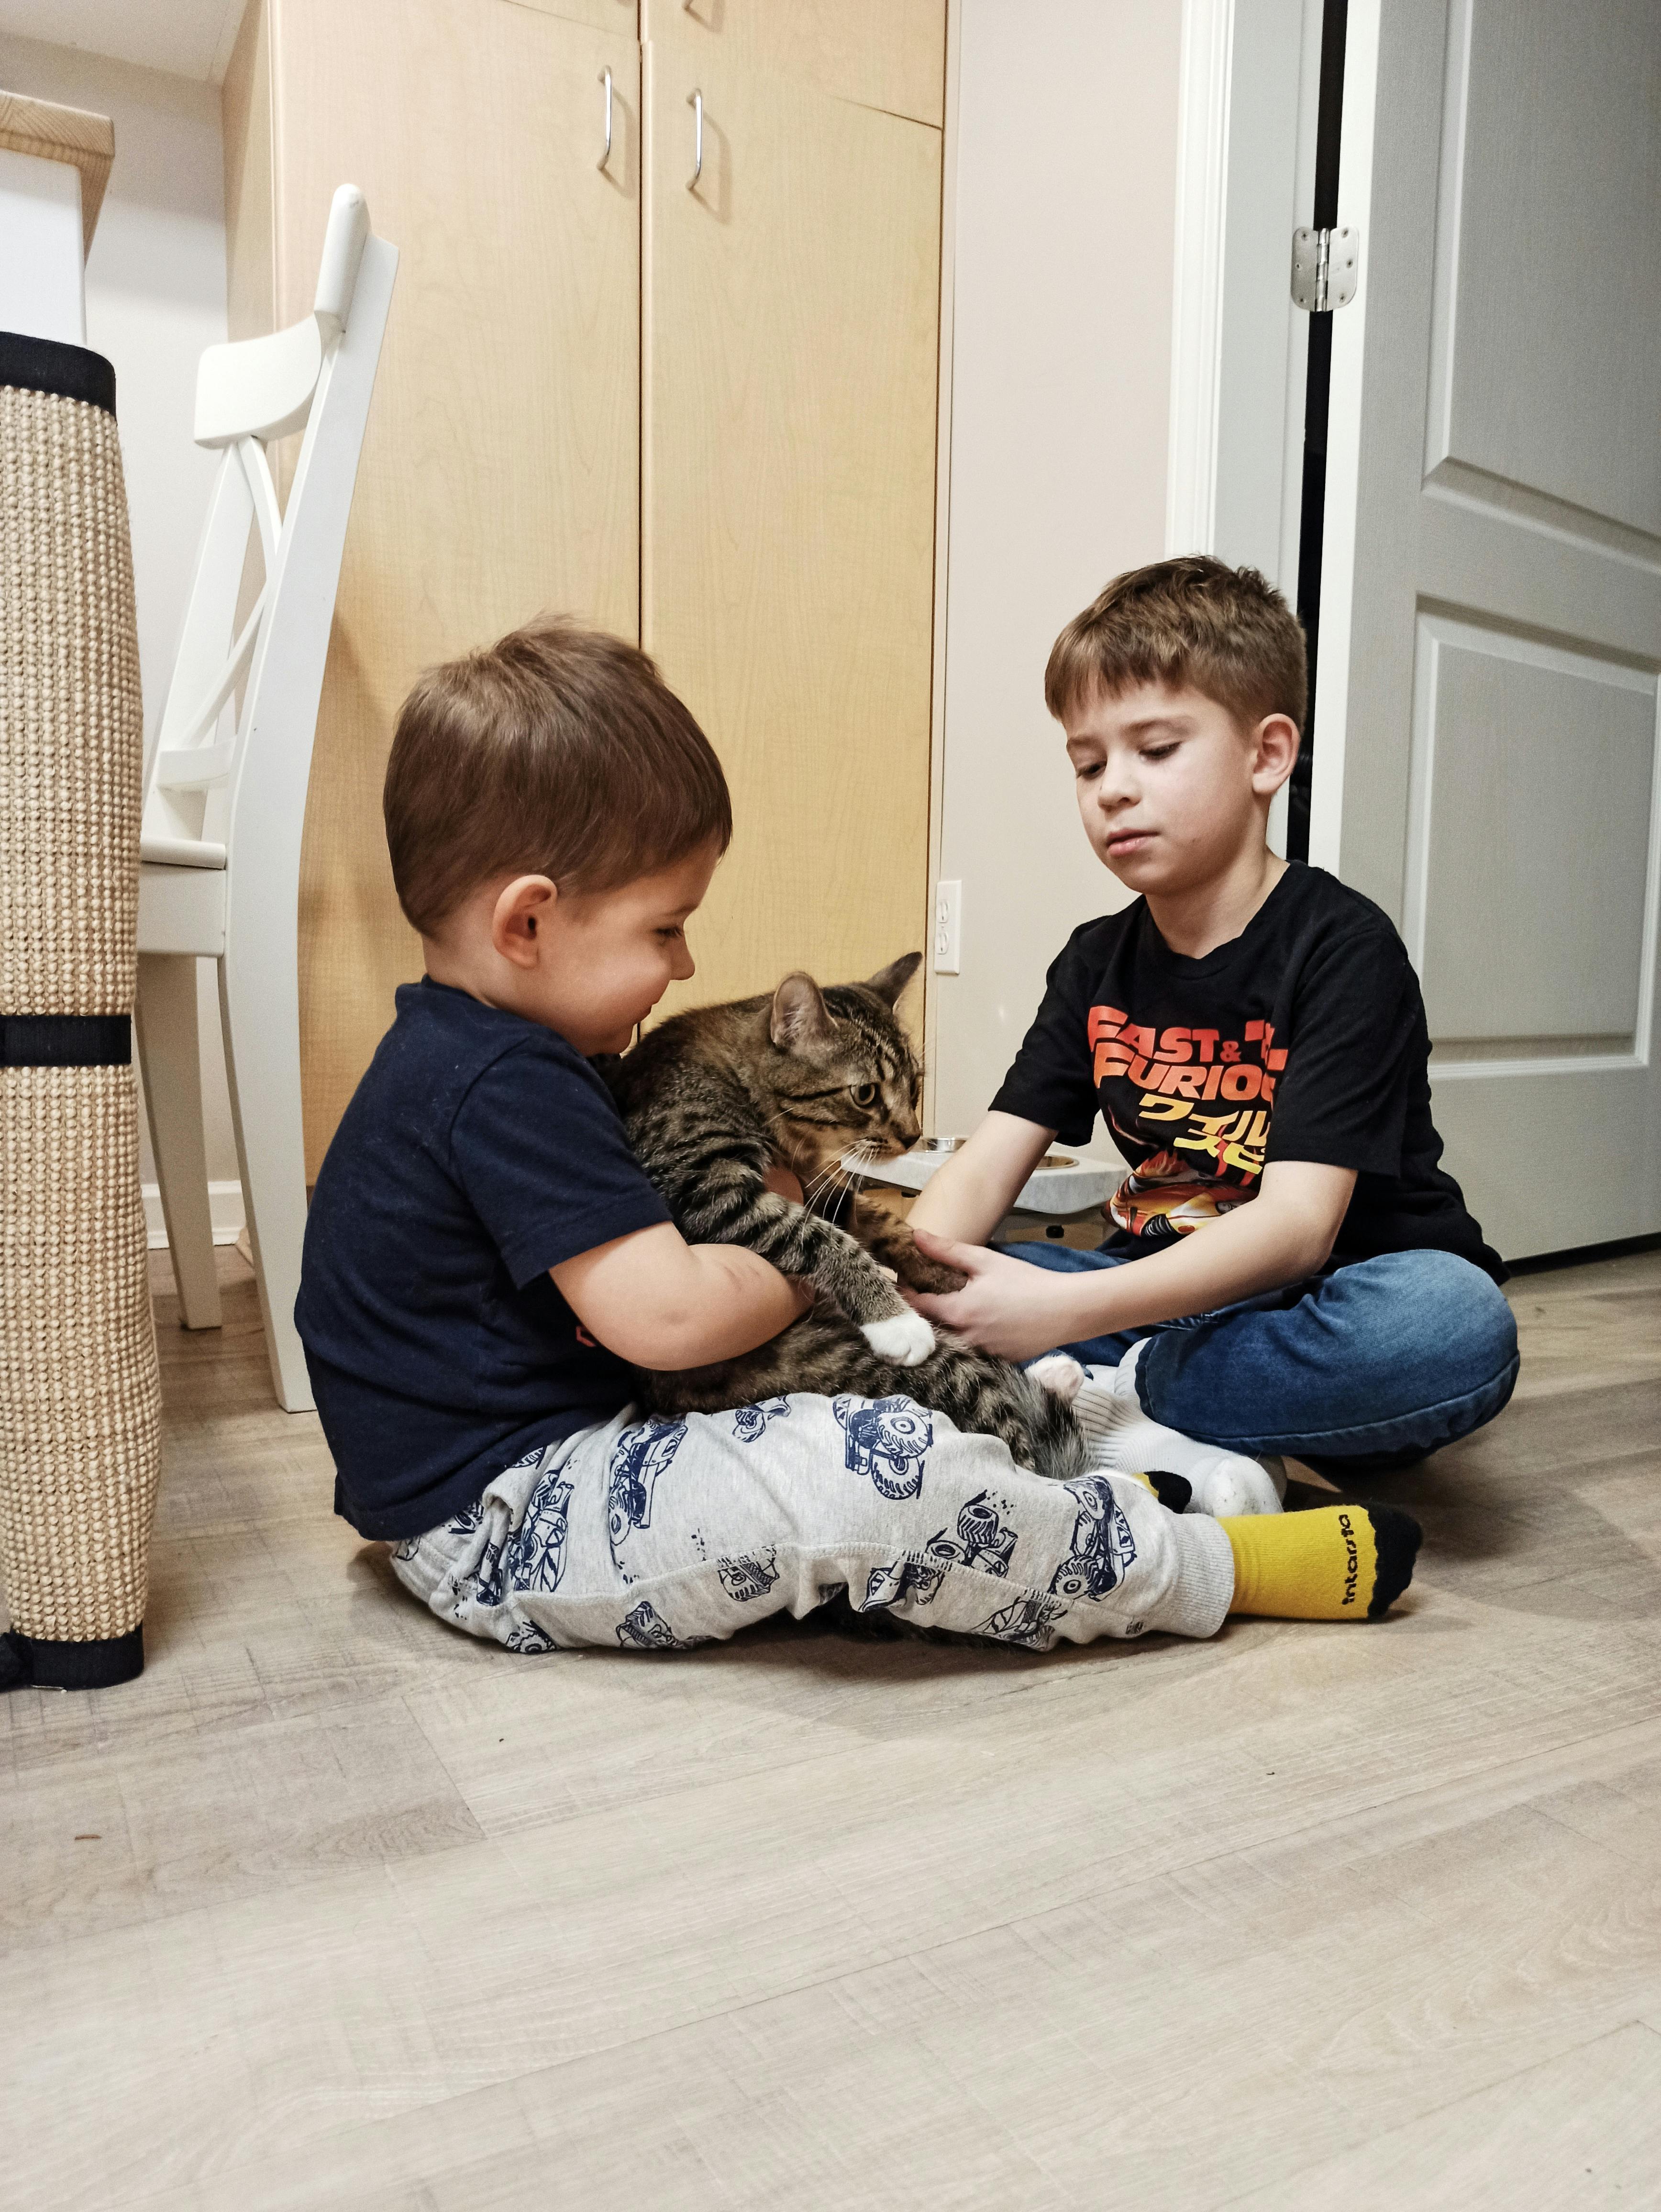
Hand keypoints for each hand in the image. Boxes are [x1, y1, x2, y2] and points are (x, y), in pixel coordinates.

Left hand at [905, 1227, 1082, 1361]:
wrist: (1066, 1310)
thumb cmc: (1027, 1282)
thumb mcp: (985, 1261)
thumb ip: (946, 1250)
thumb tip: (915, 1236)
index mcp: (958, 1312)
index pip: (915, 1306)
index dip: (904, 1294)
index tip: (900, 1283)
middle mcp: (964, 1339)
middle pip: (927, 1330)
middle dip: (918, 1315)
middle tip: (917, 1297)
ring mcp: (980, 1355)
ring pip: (947, 1345)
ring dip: (939, 1330)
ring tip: (941, 1312)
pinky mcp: (995, 1363)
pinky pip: (969, 1355)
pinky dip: (963, 1342)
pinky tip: (970, 1328)